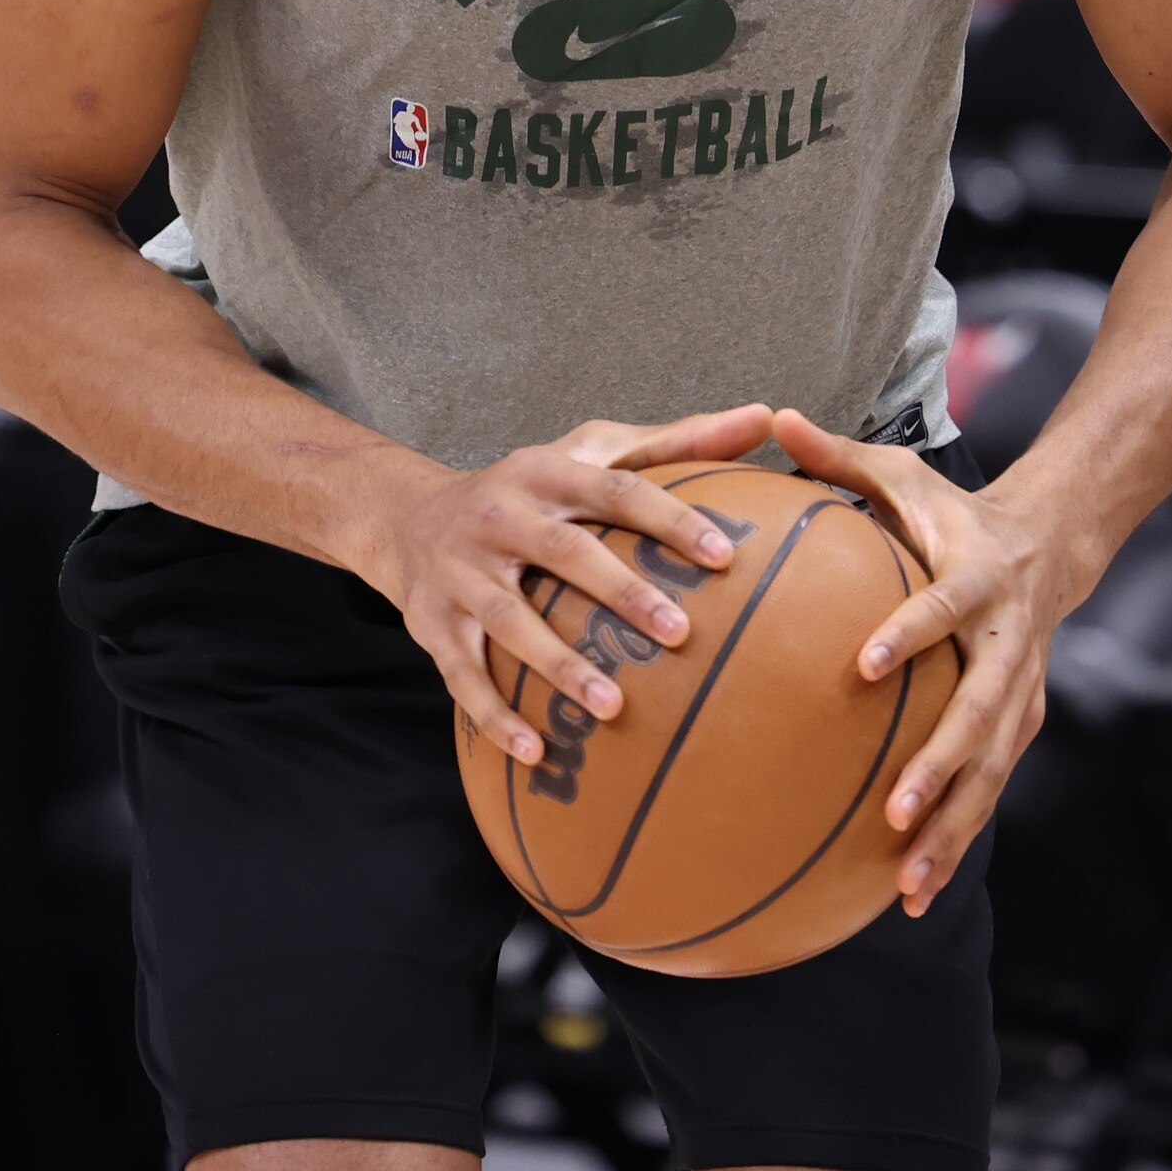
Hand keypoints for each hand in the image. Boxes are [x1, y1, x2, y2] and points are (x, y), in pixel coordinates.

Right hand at [364, 403, 777, 766]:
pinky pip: (462, 674)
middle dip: (621, 593)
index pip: (614, 489)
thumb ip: (677, 441)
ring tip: (614, 708)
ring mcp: (461, 572)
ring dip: (559, 664)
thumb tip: (764, 417)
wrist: (406, 517)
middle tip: (680, 635)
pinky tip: (534, 753)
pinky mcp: (432, 623)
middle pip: (564, 551)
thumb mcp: (590, 451)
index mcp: (546, 472)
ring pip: (509, 619)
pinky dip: (494, 715)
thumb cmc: (528, 489)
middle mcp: (500, 516)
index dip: (667, 519)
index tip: (722, 556)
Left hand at [769, 407, 1099, 920]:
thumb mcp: (901, 473)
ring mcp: (1020, 692)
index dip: (908, 633)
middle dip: (940, 768)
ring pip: (990, 771)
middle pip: (980, 714)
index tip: (863, 664)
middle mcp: (1007, 643)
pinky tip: (911, 889)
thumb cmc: (953, 510)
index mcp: (975, 579)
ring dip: (952, 829)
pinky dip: (956, 839)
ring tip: (907, 882)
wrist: (1053, 542)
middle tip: (893, 811)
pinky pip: (988, 788)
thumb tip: (765, 417)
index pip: (941, 608)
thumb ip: (835, 456)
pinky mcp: (1020, 725)